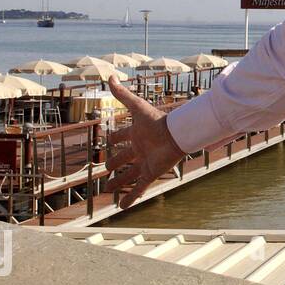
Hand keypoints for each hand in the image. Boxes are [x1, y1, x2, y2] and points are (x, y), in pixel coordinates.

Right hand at [103, 75, 185, 208]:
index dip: (114, 138)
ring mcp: (145, 162)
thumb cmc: (158, 120)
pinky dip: (130, 198)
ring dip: (118, 183)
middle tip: (104, 170)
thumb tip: (109, 77)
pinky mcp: (151, 173)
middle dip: (113, 164)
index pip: (120, 137)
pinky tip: (121, 208)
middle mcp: (139, 149)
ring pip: (128, 175)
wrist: (179, 133)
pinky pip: (138, 188)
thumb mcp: (137, 107)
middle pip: (123, 158)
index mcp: (136, 134)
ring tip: (106, 190)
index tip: (107, 140)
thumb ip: (123, 94)